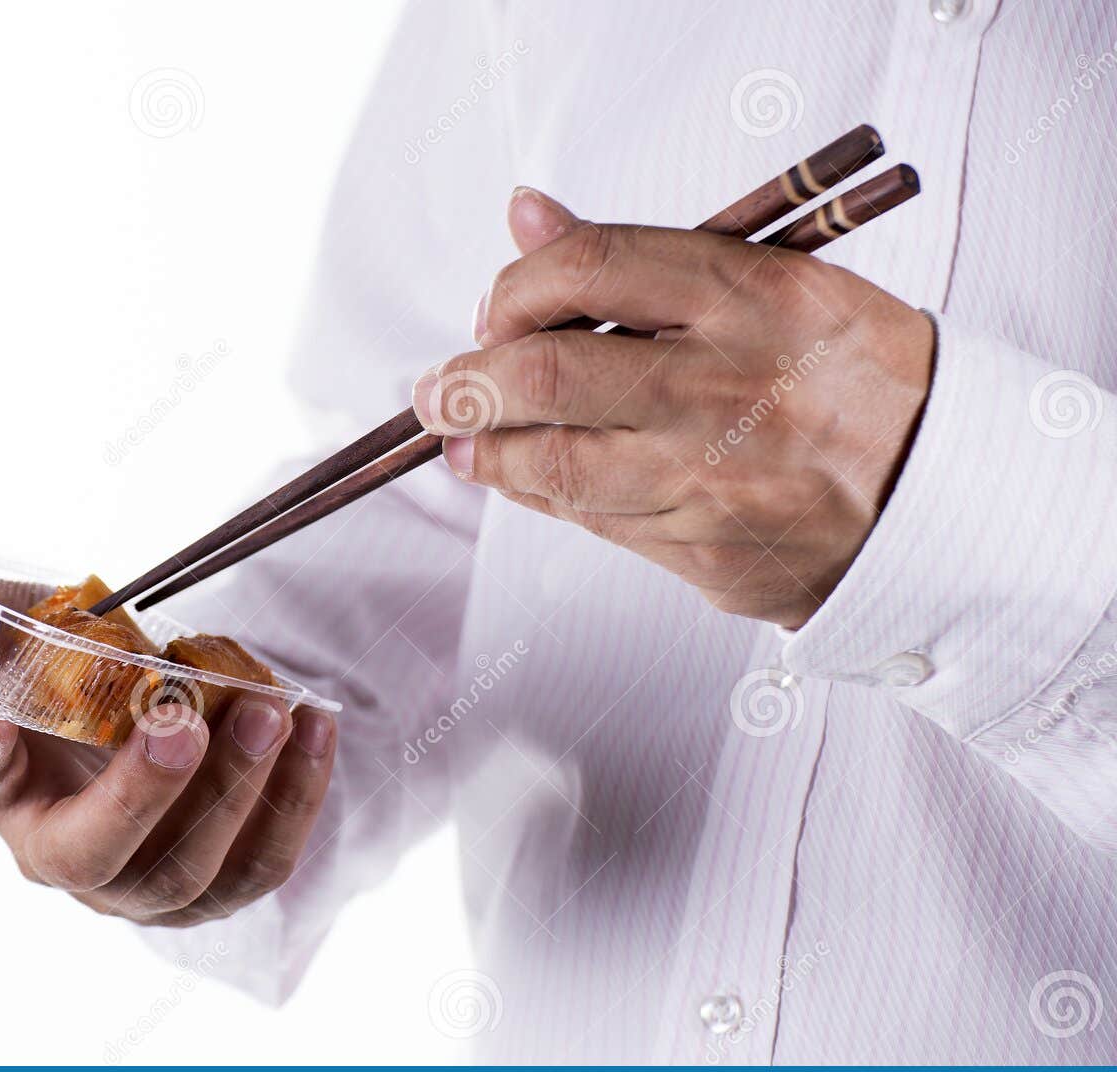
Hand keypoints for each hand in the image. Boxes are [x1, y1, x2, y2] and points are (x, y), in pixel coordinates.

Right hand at [0, 697, 334, 926]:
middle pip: (101, 853)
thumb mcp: (37, 641)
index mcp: (15, 798)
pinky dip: (296, 795)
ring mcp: (156, 888)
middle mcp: (79, 861)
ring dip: (236, 789)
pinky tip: (313, 726)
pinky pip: (266, 860)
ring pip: (194, 869)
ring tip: (266, 710)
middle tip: (180, 717)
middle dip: (144, 788)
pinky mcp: (229, 884)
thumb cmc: (90, 695)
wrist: (168, 739)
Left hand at [412, 187, 935, 628]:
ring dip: (484, 450)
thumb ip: (643, 257)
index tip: (493, 308)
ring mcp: (712, 476)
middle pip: (547, 372)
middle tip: (440, 386)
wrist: (940, 498)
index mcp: (754, 298)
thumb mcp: (775, 284)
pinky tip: (522, 476)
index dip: (513, 285)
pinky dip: (538, 494)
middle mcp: (727, 386)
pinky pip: (589, 520)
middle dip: (467, 379)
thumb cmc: (848, 378)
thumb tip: (525, 213)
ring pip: (553, 463)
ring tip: (463, 439)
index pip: (589, 266)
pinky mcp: (702, 549)